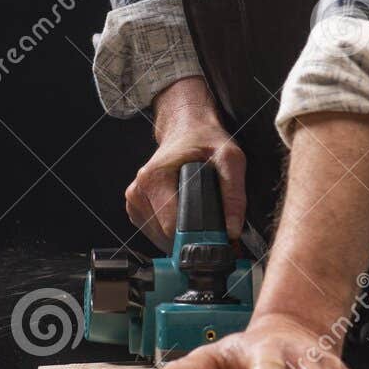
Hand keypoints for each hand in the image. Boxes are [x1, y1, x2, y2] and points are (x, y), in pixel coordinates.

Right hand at [126, 77, 244, 249]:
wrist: (186, 129)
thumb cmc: (205, 141)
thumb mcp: (230, 159)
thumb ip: (234, 194)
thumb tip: (232, 230)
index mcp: (153, 179)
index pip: (172, 227)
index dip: (198, 237)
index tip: (217, 238)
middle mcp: (138, 191)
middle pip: (166, 237)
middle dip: (192, 238)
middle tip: (214, 228)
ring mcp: (134, 201)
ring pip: (161, 239)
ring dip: (182, 237)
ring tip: (199, 218)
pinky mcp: (136, 208)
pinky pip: (156, 234)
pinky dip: (173, 232)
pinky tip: (184, 216)